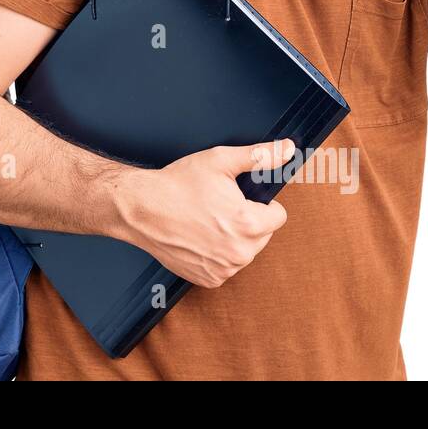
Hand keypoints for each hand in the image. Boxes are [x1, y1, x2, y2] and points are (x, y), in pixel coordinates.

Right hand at [115, 139, 293, 287]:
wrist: (141, 208)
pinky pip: (226, 266)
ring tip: (207, 221)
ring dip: (234, 239)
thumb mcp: (220, 161)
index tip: (242, 198)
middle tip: (220, 207)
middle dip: (248, 221)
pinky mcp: (209, 279)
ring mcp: (224, 269)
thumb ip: (259, 156)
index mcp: (248, 223)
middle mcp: (239, 252)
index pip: (279, 216)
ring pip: (245, 251)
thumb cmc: (177, 184)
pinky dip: (217, 254)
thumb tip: (286, 149)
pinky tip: (199, 238)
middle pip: (263, 235)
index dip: (262, 203)